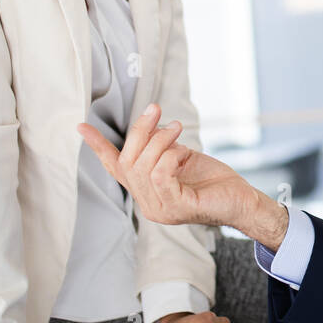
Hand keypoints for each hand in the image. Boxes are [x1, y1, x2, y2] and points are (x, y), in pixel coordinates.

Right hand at [78, 104, 286, 248]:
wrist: (242, 201)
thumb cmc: (214, 181)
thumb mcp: (181, 157)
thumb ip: (161, 148)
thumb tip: (149, 125)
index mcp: (146, 191)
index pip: (116, 169)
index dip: (98, 147)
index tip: (80, 126)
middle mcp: (148, 204)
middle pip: (127, 162)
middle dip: (140, 131)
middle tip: (158, 112)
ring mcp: (160, 209)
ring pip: (142, 167)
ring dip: (159, 140)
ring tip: (176, 128)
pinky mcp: (176, 208)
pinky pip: (159, 175)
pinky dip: (169, 157)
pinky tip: (183, 153)